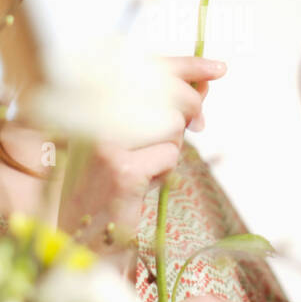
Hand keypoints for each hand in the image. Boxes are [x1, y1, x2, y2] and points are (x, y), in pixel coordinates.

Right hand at [57, 57, 225, 247]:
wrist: (82, 236)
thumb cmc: (107, 185)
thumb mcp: (130, 138)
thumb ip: (160, 108)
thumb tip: (202, 84)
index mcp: (94, 102)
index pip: (147, 68)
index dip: (187, 65)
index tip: (218, 67)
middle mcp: (94, 115)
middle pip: (168, 94)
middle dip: (192, 109)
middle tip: (199, 125)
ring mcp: (106, 141)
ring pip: (172, 126)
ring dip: (170, 148)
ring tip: (146, 167)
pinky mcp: (123, 169)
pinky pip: (169, 156)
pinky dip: (165, 171)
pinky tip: (142, 185)